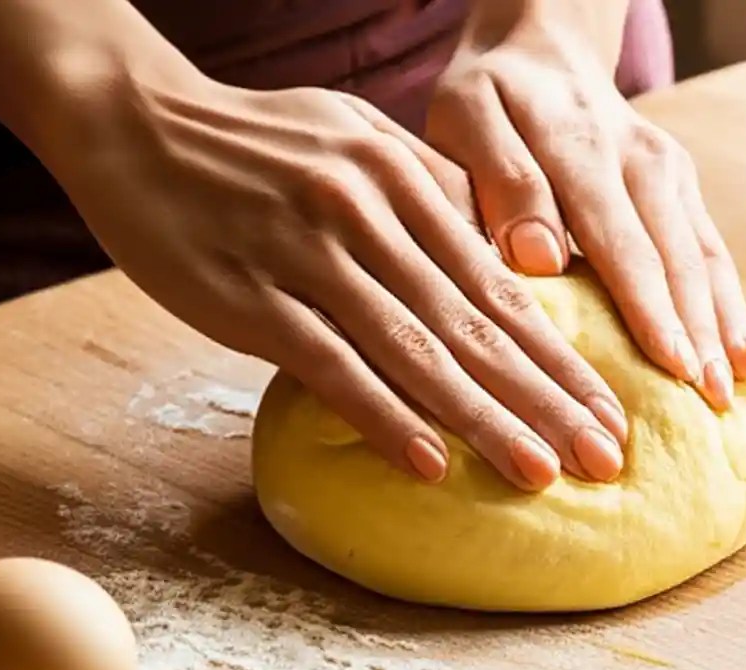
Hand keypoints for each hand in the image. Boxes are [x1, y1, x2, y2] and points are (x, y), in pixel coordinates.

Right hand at [51, 74, 628, 489]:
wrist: (135, 120)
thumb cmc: (253, 140)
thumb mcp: (355, 138)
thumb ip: (426, 190)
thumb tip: (493, 248)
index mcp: (401, 175)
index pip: (499, 282)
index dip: (560, 353)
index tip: (609, 406)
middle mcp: (368, 212)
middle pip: (474, 322)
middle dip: (548, 397)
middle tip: (605, 457)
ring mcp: (309, 253)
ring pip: (415, 349)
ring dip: (483, 417)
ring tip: (540, 472)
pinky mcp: (250, 295)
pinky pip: (330, 365)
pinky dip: (383, 416)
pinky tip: (429, 462)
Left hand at [427, 21, 745, 410]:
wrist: (541, 45)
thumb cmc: (490, 95)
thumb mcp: (466, 119)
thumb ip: (500, 181)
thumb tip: (537, 255)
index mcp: (581, 145)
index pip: (619, 239)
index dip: (649, 307)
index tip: (671, 365)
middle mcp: (639, 158)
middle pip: (675, 256)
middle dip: (697, 332)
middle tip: (710, 403)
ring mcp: (667, 171)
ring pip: (703, 256)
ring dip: (722, 324)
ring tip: (738, 389)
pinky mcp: (679, 184)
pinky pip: (710, 249)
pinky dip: (728, 303)